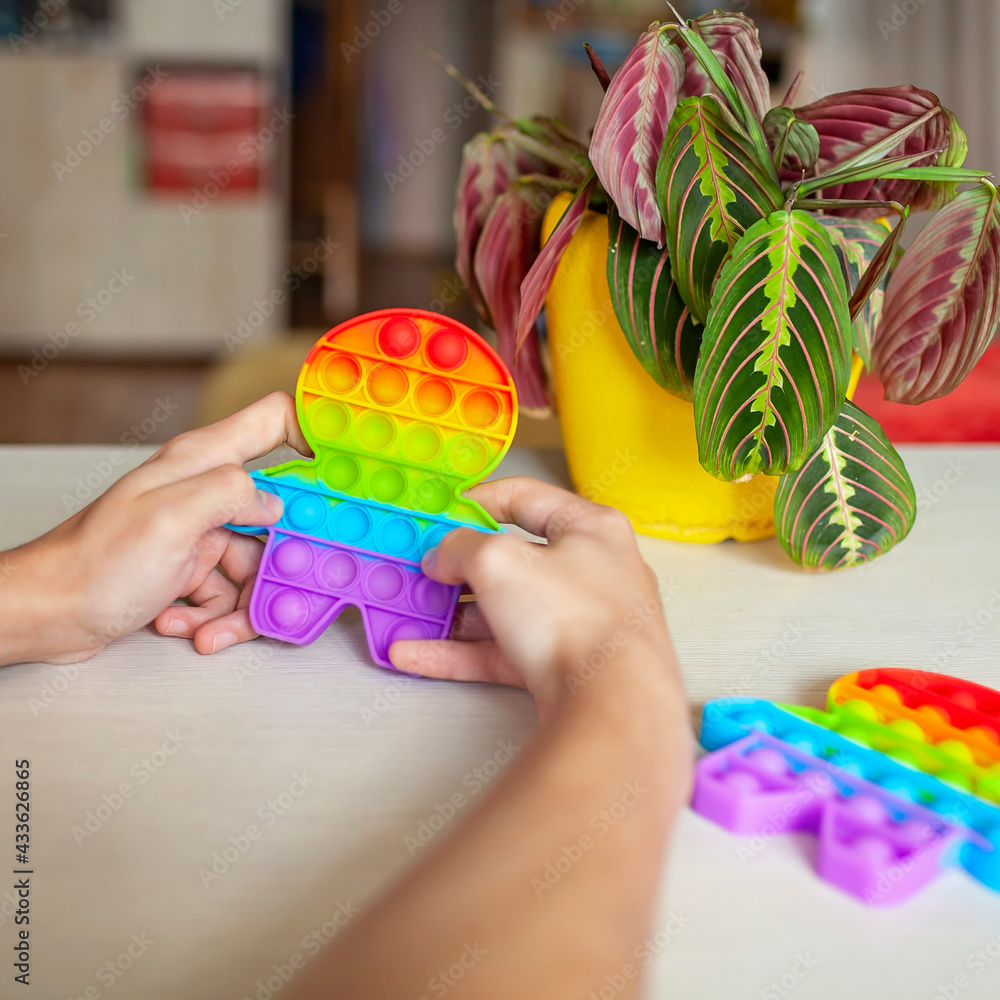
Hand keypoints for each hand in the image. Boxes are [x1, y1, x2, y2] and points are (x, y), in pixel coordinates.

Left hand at [0, 393, 310, 666]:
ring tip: (205, 623)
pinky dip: (214, 614)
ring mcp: (198, 530)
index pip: (274, 419)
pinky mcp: (189, 566)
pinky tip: (185, 623)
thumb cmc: (95, 564)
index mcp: (203, 461)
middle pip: (277, 512)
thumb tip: (276, 502)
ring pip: (256, 562)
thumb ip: (233, 493)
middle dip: (278, 557)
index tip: (344, 470)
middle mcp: (204, 490)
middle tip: (275, 584)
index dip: (314, 436)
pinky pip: (228, 590)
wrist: (49, 612)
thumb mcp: (172, 519)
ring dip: (237, 601)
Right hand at [389, 477, 675, 716]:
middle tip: (420, 570)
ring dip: (452, 614)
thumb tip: (443, 554)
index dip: (479, 500)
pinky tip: (415, 654)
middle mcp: (591, 574)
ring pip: (504, 611)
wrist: (610, 706)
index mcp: (591, 529)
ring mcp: (578, 624)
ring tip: (407, 615)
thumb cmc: (577, 620)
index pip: (528, 498)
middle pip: (512, 560)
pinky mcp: (563, 668)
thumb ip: (461, 547)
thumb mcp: (500, 561)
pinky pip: (503, 653)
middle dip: (458, 569)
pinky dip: (460, 653)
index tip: (444, 511)